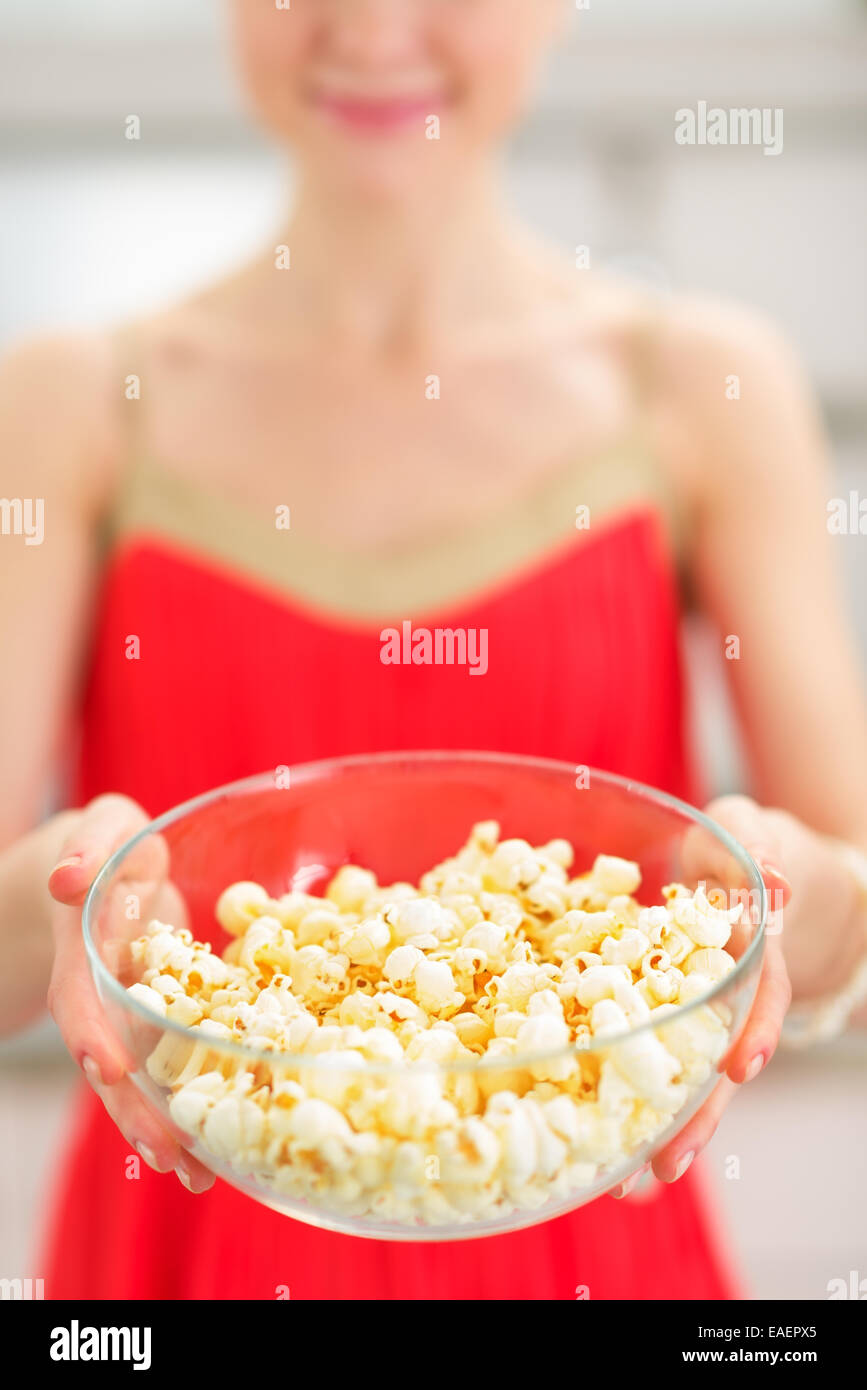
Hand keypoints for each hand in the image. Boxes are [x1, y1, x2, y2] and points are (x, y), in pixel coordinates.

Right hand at [47, 793, 214, 1193]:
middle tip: (168, 1154)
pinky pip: (167, 1070)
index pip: (80, 995)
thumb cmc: (111, 844)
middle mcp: (100, 992)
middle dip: (133, 1108)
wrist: (103, 871)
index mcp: (83, 946)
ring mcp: (125, 1015)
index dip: (93, 1031)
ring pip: (137, 1081)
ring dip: (160, 1126)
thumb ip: (89, 845)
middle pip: (109, 1058)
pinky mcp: (158, 1024)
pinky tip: (215, 1149)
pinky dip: (188, 1106)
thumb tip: (68, 878)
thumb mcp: (102, 827)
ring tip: (196, 1175)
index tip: (111, 1068)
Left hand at [616, 794, 793, 1193]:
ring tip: (623, 1182)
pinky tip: (597, 1150)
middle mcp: (724, 996)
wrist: (724, 858)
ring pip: (680, 1080)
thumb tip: (776, 882)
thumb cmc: (732, 845)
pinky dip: (621, 1103)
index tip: (743, 1068)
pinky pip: (639, 1063)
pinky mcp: (652, 1015)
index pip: (761, 997)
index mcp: (749, 953)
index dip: (755, 1031)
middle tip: (669, 1164)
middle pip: (718, 1064)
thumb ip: (758, 855)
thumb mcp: (743, 837)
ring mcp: (691, 1013)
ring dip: (656, 1128)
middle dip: (699, 1115)